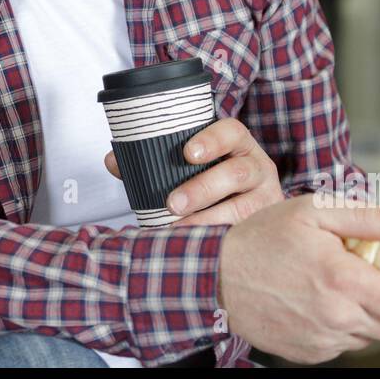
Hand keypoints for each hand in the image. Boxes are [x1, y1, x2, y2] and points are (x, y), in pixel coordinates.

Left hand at [103, 117, 283, 225]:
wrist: (253, 217)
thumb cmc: (211, 181)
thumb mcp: (188, 167)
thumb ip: (152, 161)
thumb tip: (113, 161)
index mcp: (238, 145)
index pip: (231, 132)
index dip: (211, 140)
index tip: (187, 153)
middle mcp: (257, 167)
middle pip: (236, 172)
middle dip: (202, 188)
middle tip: (171, 203)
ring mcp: (266, 198)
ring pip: (242, 207)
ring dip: (208, 219)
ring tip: (178, 229)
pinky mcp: (265, 226)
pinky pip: (245, 233)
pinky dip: (219, 239)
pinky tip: (198, 246)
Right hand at [217, 195, 379, 363]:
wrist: (215, 276)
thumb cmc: (263, 237)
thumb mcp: (312, 211)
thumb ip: (366, 217)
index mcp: (343, 279)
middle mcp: (337, 316)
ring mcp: (321, 339)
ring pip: (368, 337)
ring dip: (369, 318)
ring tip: (346, 290)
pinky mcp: (307, 353)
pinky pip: (341, 345)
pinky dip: (342, 328)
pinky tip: (322, 304)